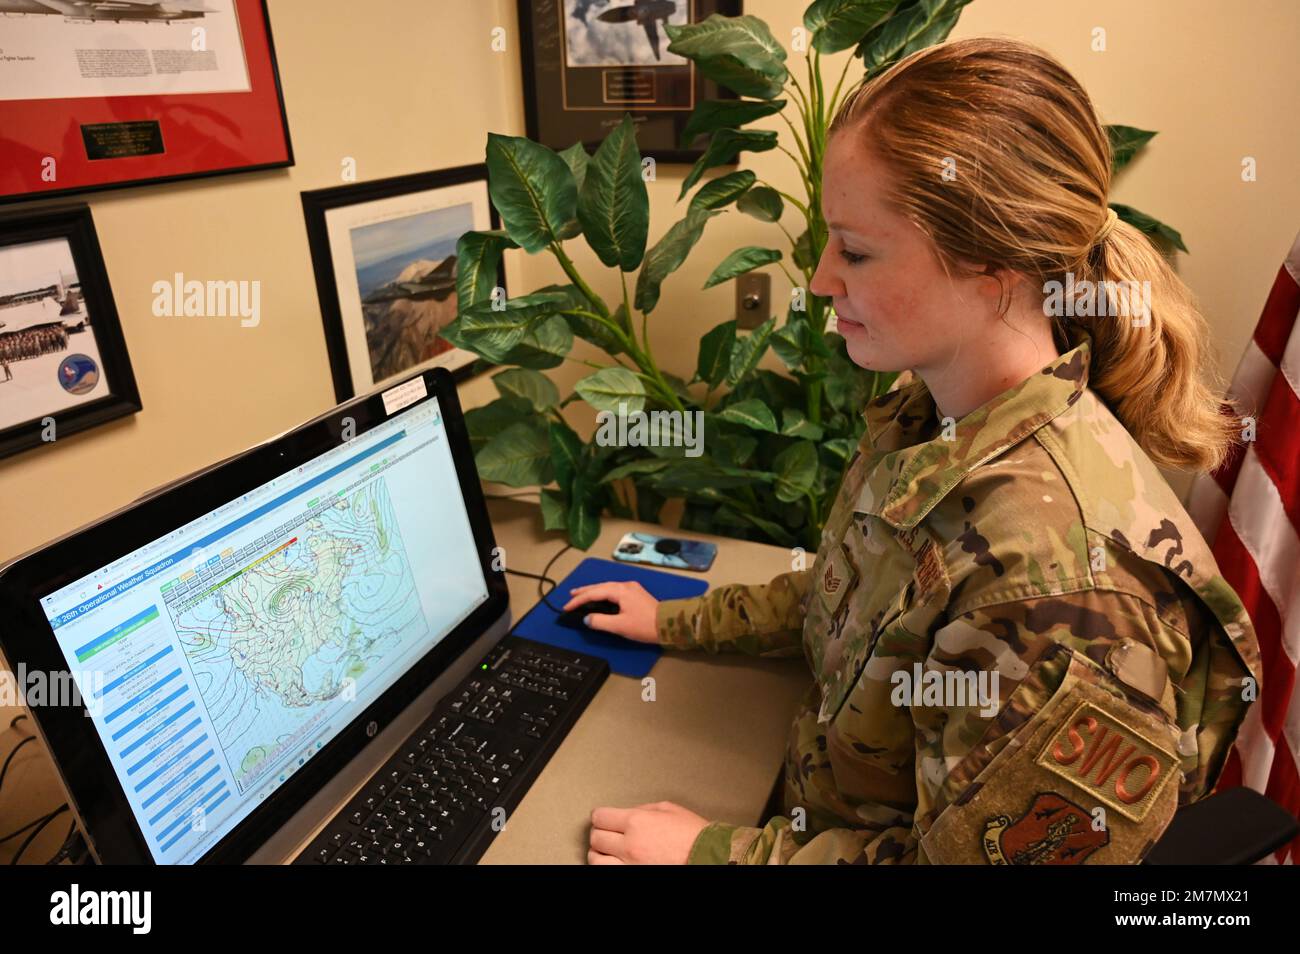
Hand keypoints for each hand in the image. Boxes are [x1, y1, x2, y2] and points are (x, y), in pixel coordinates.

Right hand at [562, 581, 659, 643]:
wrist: (668, 624)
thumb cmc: (645, 626)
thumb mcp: (620, 626)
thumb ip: (600, 622)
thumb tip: (587, 619)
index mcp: (620, 591)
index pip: (594, 593)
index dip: (578, 600)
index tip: (567, 607)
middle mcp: (625, 586)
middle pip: (600, 586)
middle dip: (584, 591)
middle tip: (570, 595)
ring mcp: (632, 588)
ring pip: (607, 587)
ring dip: (594, 591)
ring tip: (581, 595)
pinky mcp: (636, 594)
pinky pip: (614, 590)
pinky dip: (603, 593)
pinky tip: (600, 597)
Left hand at [588, 801, 710, 864]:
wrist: (708, 856)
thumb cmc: (693, 834)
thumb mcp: (668, 809)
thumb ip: (643, 809)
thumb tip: (628, 812)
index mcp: (636, 822)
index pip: (600, 817)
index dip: (600, 816)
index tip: (602, 817)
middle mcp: (629, 845)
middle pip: (596, 837)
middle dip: (601, 833)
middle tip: (608, 832)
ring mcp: (630, 865)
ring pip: (595, 859)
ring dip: (599, 853)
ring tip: (607, 850)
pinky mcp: (633, 876)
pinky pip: (608, 872)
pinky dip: (607, 866)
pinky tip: (614, 862)